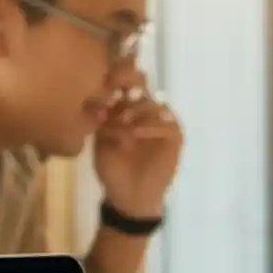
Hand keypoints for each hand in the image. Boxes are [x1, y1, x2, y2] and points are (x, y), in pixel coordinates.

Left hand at [93, 78, 182, 217]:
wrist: (129, 197)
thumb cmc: (112, 169)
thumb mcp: (100, 141)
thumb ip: (101, 119)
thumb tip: (99, 97)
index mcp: (123, 107)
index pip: (124, 80)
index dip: (118, 74)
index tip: (106, 79)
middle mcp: (143, 109)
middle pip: (141, 84)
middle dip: (128, 86)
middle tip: (116, 98)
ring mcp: (160, 122)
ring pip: (153, 102)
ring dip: (137, 110)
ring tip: (122, 123)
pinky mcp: (174, 137)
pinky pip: (168, 123)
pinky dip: (152, 126)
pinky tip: (137, 133)